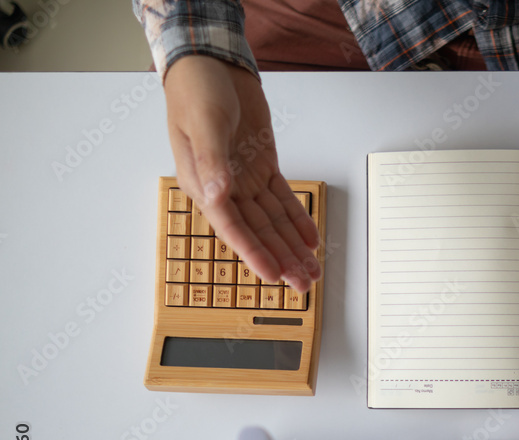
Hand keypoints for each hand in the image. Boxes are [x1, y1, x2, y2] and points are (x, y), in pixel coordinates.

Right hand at [163, 56, 320, 292]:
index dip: (253, 253)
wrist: (210, 63)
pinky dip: (297, 219)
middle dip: (281, 260)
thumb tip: (220, 193)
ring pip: (273, 222)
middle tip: (301, 284)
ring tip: (311, 271)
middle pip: (257, 232)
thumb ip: (212, 160)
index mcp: (202, 182)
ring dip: (292, 247)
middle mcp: (224, 187)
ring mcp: (245, 178)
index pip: (232, 227)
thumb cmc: (195, 88)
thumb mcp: (203, 122)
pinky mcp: (262, 166)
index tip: (272, 274)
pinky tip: (309, 239)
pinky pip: (282, 200)